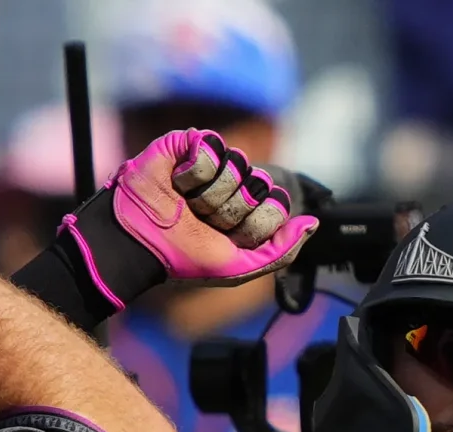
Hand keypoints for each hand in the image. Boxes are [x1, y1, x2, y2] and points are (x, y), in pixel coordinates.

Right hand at [63, 129, 316, 306]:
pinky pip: (213, 148)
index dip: (252, 226)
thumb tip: (312, 222)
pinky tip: (177, 183)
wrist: (139, 243)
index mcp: (248, 210)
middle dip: (229, 213)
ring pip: (237, 167)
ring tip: (185, 204)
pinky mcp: (191, 142)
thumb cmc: (183, 258)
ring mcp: (214, 160)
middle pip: (260, 187)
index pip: (277, 207)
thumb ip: (280, 251)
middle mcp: (234, 183)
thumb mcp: (239, 267)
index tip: (225, 238)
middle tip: (201, 221)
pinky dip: (193, 174)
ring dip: (207, 196)